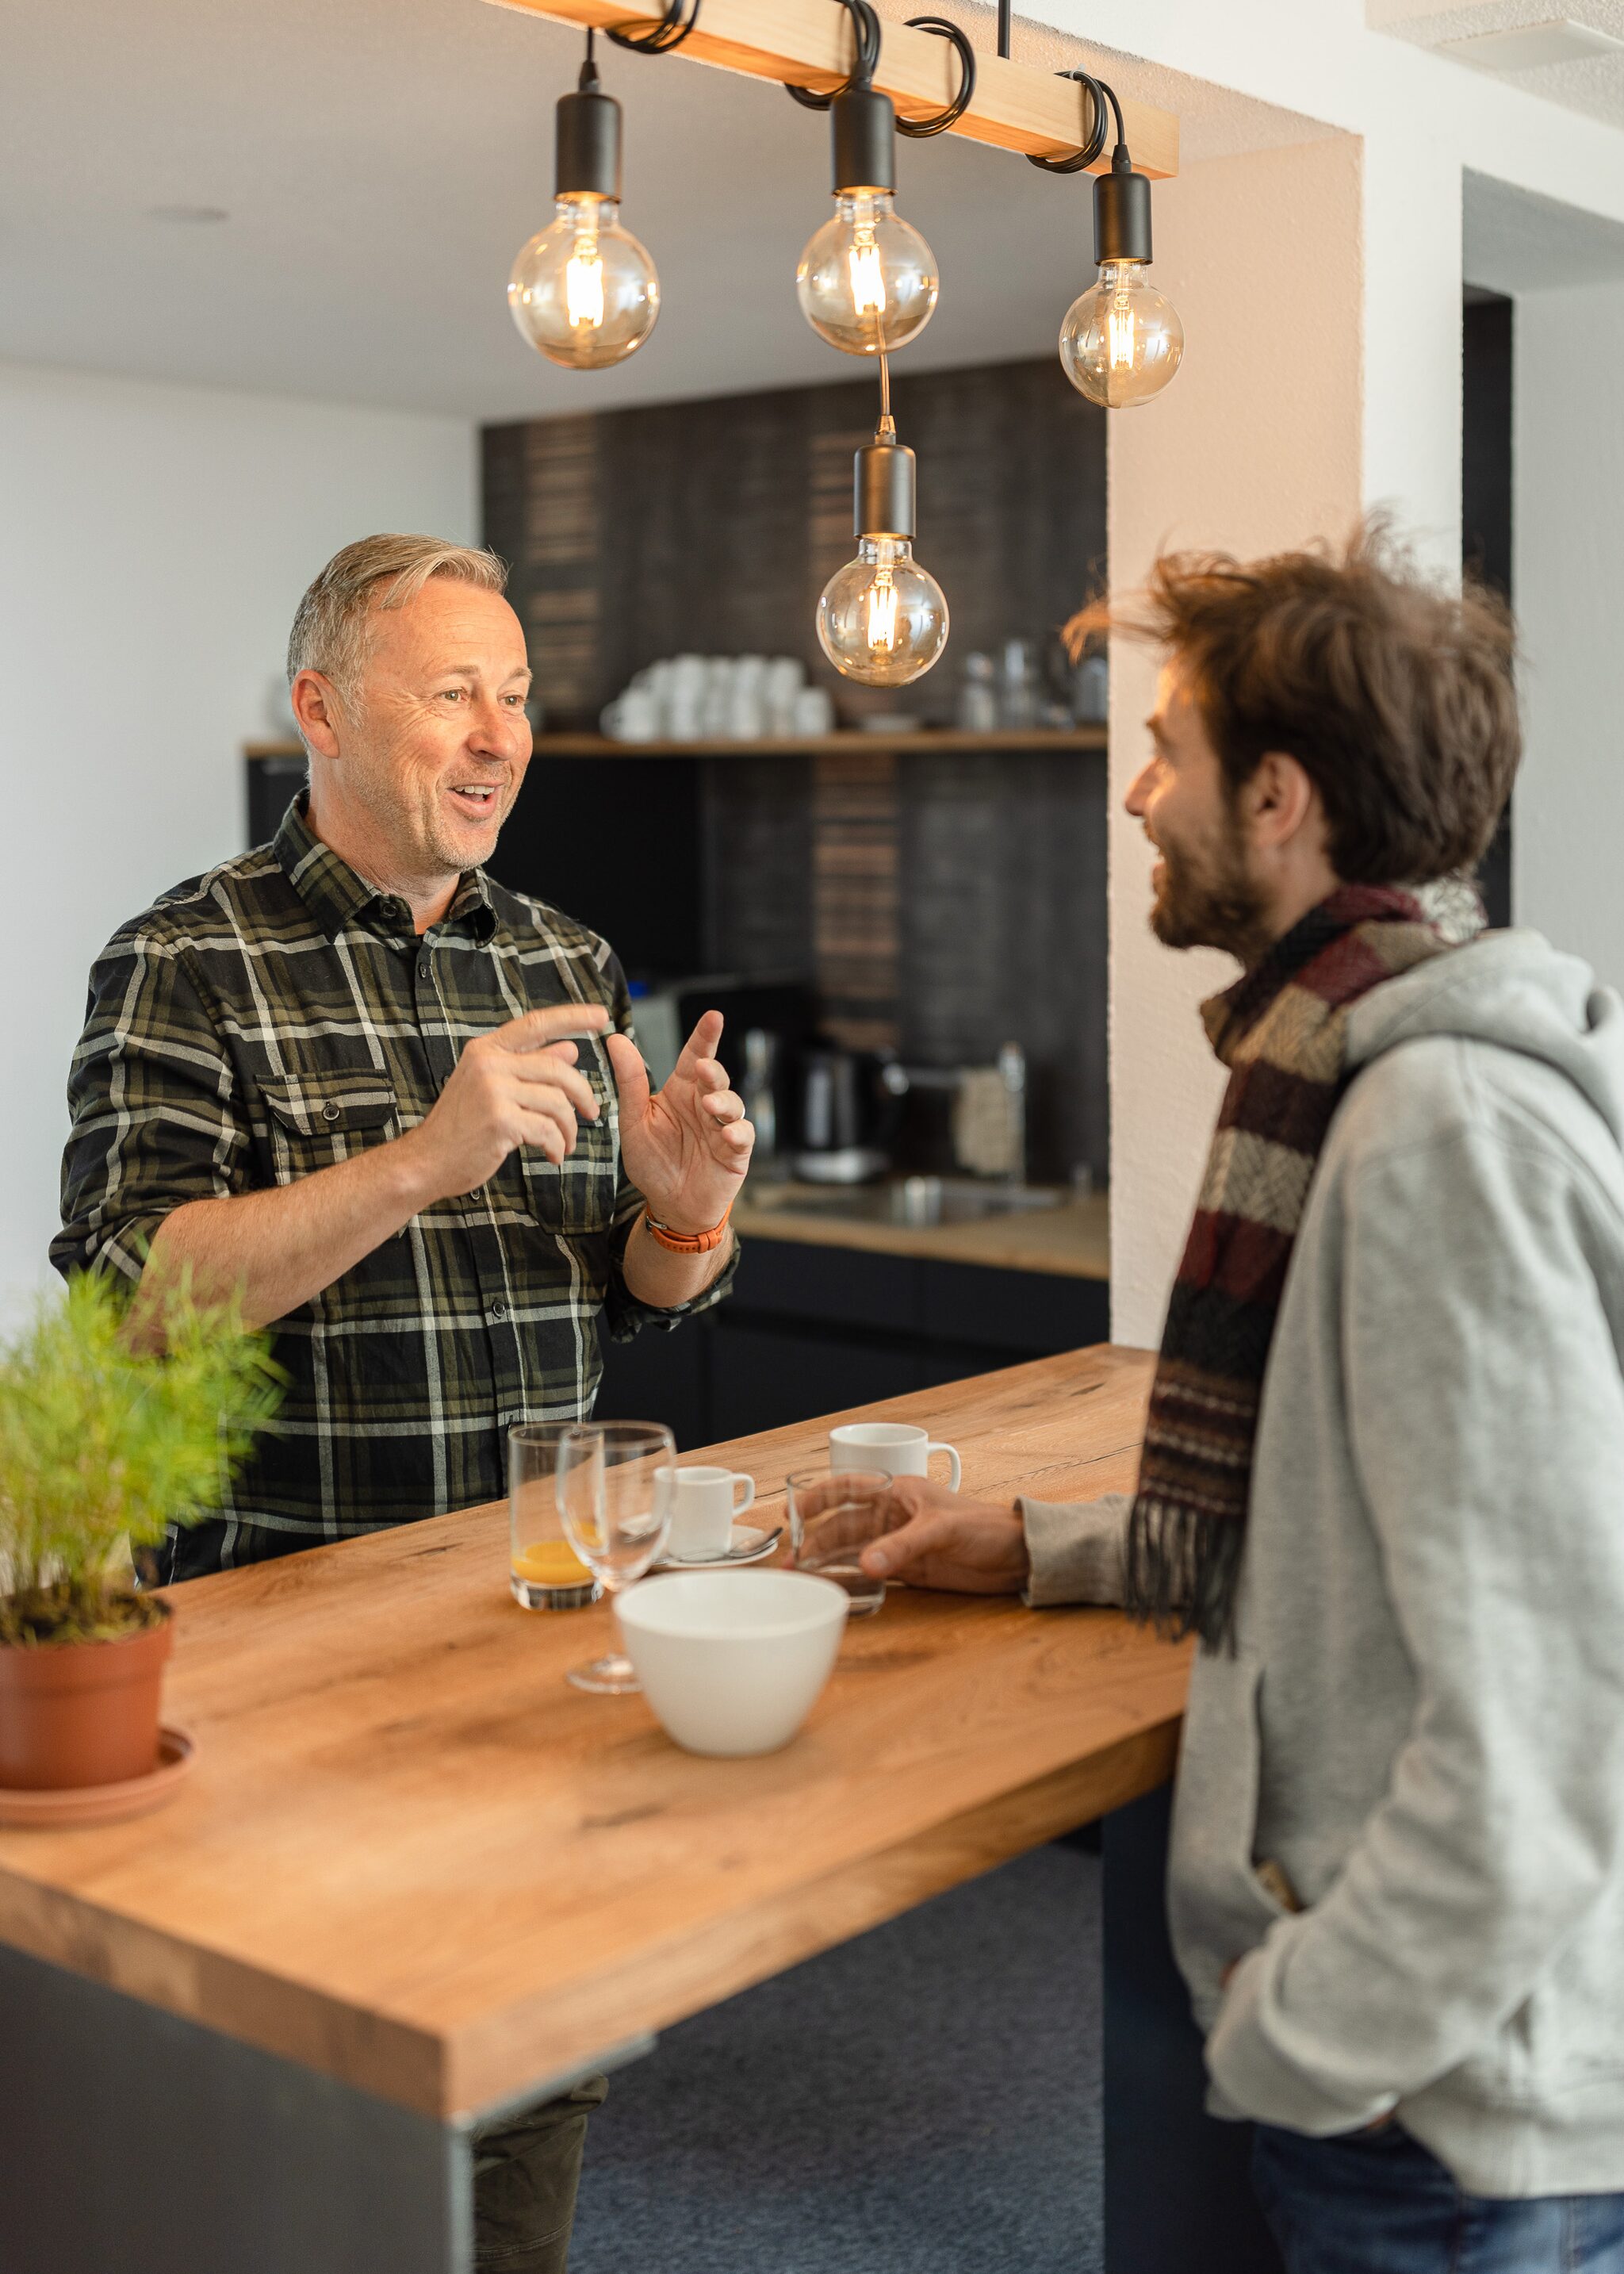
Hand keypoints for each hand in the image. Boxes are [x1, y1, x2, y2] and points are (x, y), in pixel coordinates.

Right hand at [402, 1002, 608, 1201]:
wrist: (427, 1161)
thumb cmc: (462, 1125)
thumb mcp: (493, 1086)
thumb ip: (531, 1065)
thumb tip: (571, 1050)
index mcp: (486, 1049)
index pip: (537, 1023)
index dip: (572, 1017)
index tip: (602, 1015)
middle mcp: (489, 1063)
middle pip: (558, 1069)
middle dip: (582, 1094)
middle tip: (592, 1113)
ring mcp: (493, 1090)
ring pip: (557, 1102)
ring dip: (569, 1128)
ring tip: (565, 1143)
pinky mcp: (500, 1120)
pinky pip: (547, 1130)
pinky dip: (557, 1145)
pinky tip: (553, 1156)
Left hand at [607, 1009, 753, 1234]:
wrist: (669, 1205)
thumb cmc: (653, 1162)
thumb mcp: (635, 1122)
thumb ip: (629, 1082)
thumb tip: (615, 1039)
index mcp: (681, 1092)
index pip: (695, 1057)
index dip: (705, 1036)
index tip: (713, 1017)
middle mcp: (704, 1104)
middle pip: (717, 1077)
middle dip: (714, 1070)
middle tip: (704, 1068)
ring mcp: (722, 1126)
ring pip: (733, 1103)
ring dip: (724, 1100)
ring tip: (710, 1104)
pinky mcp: (736, 1151)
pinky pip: (744, 1135)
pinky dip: (738, 1132)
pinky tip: (727, 1133)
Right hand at [795, 1475, 1030, 1594]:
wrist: (1017, 1558)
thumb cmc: (987, 1528)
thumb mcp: (942, 1530)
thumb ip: (903, 1547)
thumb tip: (867, 1564)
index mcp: (900, 1492)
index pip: (850, 1487)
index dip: (820, 1496)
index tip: (795, 1509)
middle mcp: (894, 1516)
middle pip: (844, 1525)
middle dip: (816, 1539)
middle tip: (794, 1560)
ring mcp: (899, 1544)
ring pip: (853, 1550)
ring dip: (829, 1560)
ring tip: (803, 1575)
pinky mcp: (908, 1570)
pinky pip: (871, 1572)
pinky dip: (851, 1578)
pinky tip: (834, 1586)